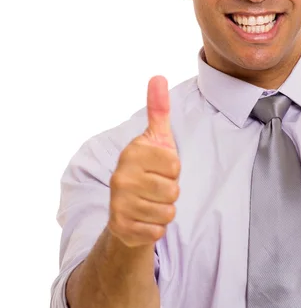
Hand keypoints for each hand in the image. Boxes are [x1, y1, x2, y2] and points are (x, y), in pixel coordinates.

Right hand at [108, 76, 180, 247]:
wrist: (128, 208)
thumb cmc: (149, 169)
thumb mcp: (157, 139)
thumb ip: (159, 109)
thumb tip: (158, 76)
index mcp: (132, 153)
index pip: (175, 163)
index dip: (174, 168)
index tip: (160, 167)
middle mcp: (120, 177)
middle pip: (173, 189)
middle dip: (171, 191)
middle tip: (156, 187)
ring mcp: (118, 203)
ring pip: (168, 211)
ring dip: (165, 209)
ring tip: (151, 202)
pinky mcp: (121, 227)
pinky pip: (158, 230)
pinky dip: (157, 227)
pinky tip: (145, 218)